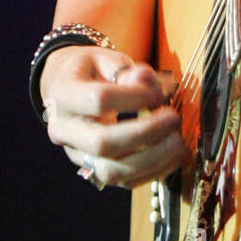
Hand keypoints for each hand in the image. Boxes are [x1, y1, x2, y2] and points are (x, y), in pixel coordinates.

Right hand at [40, 45, 183, 188]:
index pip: (99, 100)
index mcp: (63, 95)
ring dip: (151, 159)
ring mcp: (77, 155)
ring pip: (111, 171)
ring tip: (177, 142)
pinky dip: (152, 172)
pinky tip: (171, 156)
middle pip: (102, 143)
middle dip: (145, 133)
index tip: (157, 92)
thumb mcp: (105, 58)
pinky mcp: (93, 171)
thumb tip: (144, 80)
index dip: (134, 97)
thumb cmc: (92, 71)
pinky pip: (122, 182)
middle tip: (173, 119)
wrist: (69, 91)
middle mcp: (64, 130)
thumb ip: (125, 69)